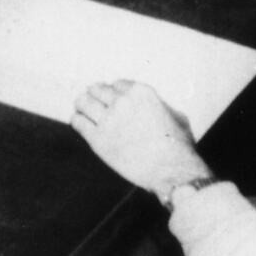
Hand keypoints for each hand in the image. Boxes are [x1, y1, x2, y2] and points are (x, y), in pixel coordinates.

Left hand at [70, 80, 210, 198]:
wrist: (171, 171)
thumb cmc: (178, 146)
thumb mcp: (176, 116)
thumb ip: (160, 106)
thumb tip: (156, 106)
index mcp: (141, 93)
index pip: (117, 84)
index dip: (113, 92)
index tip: (111, 99)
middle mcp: (122, 102)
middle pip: (97, 89)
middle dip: (95, 95)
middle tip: (93, 102)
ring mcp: (108, 120)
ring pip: (83, 102)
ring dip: (82, 105)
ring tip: (82, 110)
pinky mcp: (98, 139)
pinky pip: (77, 122)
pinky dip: (77, 121)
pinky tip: (80, 123)